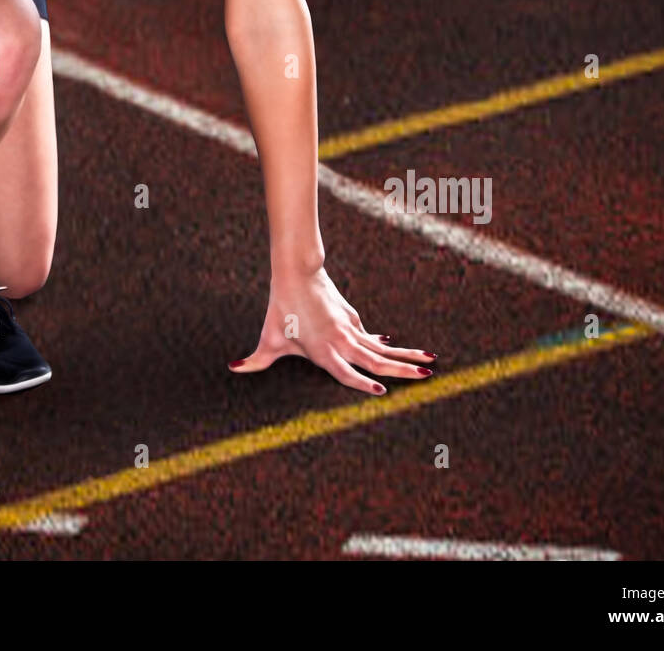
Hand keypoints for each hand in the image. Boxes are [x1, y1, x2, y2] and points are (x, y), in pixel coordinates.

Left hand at [228, 266, 435, 392]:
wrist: (297, 272)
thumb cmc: (281, 309)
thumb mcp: (269, 337)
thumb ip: (256, 360)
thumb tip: (233, 368)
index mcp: (323, 351)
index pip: (347, 373)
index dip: (362, 383)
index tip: (382, 392)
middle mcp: (341, 341)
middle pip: (377, 360)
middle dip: (402, 370)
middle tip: (426, 377)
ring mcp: (350, 328)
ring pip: (382, 347)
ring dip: (406, 355)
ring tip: (430, 361)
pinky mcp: (352, 318)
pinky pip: (370, 337)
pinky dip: (386, 345)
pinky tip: (396, 349)